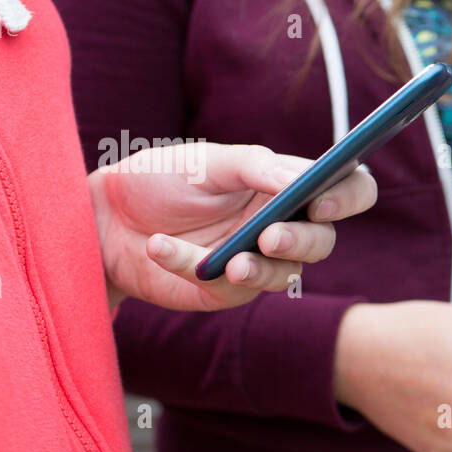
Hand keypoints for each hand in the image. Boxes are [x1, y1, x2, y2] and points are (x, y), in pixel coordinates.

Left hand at [90, 143, 376, 310]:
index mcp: (287, 184)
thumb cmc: (160, 179)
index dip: (349, 196)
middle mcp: (282, 223)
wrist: (103, 217)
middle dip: (304, 241)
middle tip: (269, 236)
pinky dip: (196, 268)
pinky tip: (161, 248)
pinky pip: (232, 289)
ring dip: (262, 269)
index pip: (347, 189)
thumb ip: (256, 166)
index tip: (322, 201)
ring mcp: (258, 260)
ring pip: (289, 274)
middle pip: (325, 240)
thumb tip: (302, 180)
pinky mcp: (227, 291)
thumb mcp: (206, 161)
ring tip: (227, 262)